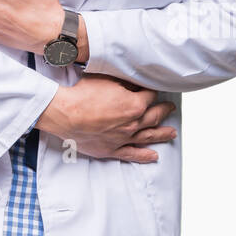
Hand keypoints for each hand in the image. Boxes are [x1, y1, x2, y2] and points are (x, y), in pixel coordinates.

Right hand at [37, 74, 176, 161]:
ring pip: (148, 136)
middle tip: (171, 108)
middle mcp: (133, 123)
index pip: (150, 96)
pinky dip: (144, 155)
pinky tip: (153, 156)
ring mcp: (123, 138)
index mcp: (135, 105)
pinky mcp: (111, 149)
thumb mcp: (107, 79)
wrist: (63, 113)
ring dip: (162, 134)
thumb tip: (135, 82)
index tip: (155, 89)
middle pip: (154, 116)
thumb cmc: (82, 94)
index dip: (152, 91)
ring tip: (172, 133)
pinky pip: (132, 154)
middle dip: (164, 110)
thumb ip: (125, 82)